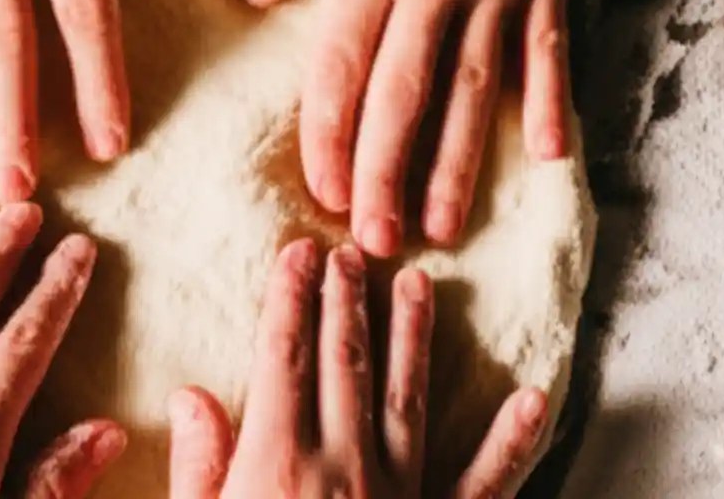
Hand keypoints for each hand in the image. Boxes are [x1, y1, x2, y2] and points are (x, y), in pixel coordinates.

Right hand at [166, 240, 547, 497]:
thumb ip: (198, 466)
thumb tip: (191, 395)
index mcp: (276, 464)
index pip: (283, 357)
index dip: (289, 299)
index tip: (298, 252)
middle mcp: (343, 467)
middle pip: (344, 363)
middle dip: (347, 300)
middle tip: (351, 249)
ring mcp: (401, 497)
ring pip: (407, 398)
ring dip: (412, 336)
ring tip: (419, 283)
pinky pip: (484, 483)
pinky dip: (511, 443)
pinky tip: (533, 399)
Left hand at [241, 0, 579, 254]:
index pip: (341, 74)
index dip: (329, 142)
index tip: (320, 194)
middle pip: (403, 102)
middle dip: (385, 179)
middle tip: (376, 244)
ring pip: (473, 94)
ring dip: (456, 166)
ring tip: (442, 226)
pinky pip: (549, 49)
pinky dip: (551, 103)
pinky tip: (549, 155)